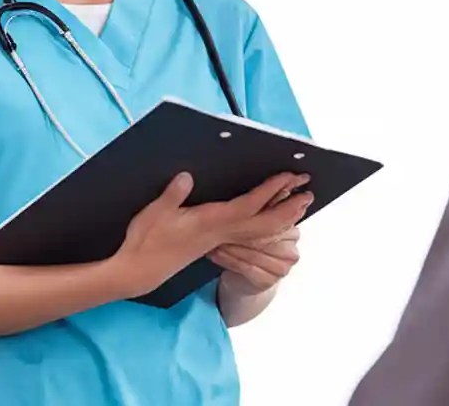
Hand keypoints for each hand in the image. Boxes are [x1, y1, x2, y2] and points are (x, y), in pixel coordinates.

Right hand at [110, 172, 313, 299]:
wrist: (140, 271)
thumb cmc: (147, 241)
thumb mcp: (155, 214)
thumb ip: (173, 195)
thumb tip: (186, 177)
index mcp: (211, 223)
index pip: (249, 206)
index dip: (270, 191)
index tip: (288, 176)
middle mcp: (221, 232)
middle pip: (264, 223)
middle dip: (288, 208)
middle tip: (308, 193)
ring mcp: (219, 239)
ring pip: (260, 230)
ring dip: (282, 218)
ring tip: (298, 205)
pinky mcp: (214, 241)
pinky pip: (249, 234)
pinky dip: (266, 225)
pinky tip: (270, 220)